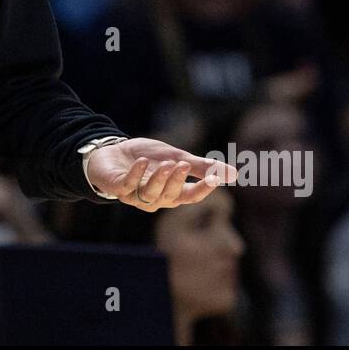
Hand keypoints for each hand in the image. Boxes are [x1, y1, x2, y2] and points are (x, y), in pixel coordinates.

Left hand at [86, 137, 236, 211]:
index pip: (191, 196)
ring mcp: (136, 195)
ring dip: (160, 179)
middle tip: (184, 164)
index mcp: (172, 192)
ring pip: (151, 194)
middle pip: (171, 195)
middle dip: (178, 181)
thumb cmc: (148, 158)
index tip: (214, 179)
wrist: (114, 151)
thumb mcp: (178, 158)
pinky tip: (141, 162)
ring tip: (167, 163)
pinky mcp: (119, 188)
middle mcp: (156, 199)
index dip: (203, 190)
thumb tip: (234, 174)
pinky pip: (128, 186)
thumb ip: (203, 167)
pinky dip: (135, 174)